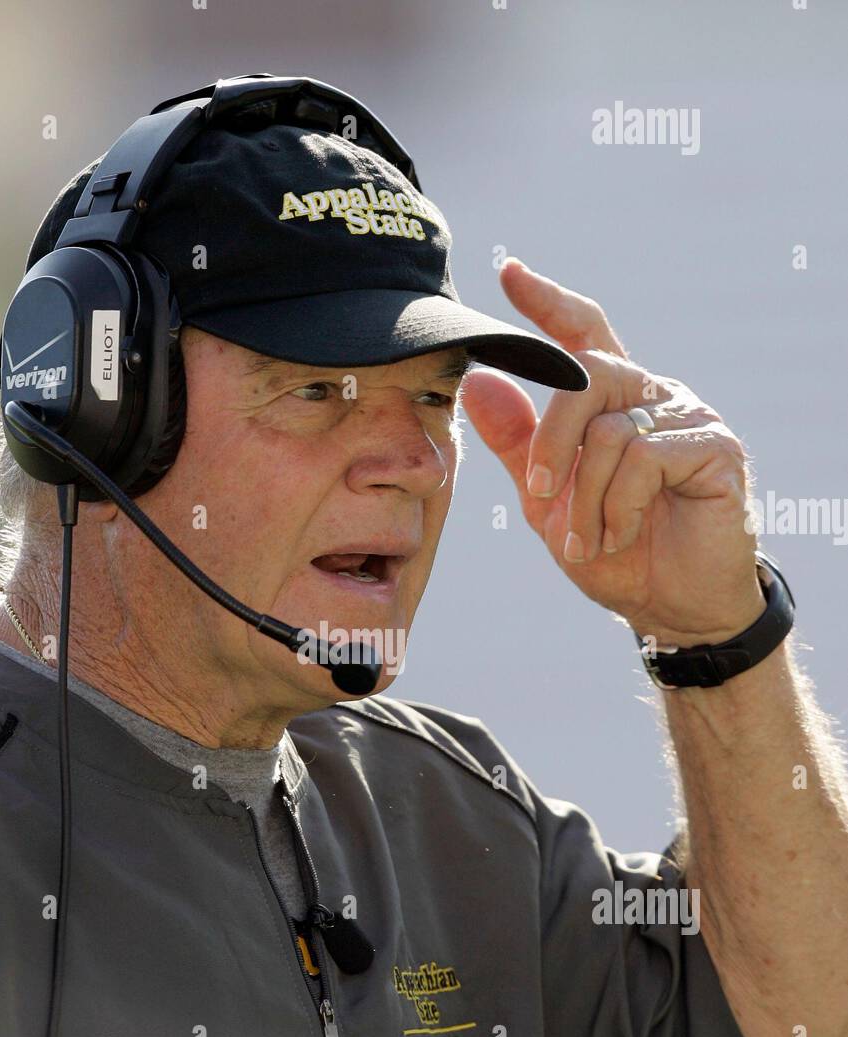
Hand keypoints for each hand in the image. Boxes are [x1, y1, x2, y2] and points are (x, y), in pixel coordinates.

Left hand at [462, 259, 765, 647]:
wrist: (670, 608)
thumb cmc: (615, 550)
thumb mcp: (551, 499)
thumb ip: (517, 443)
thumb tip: (478, 382)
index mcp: (614, 401)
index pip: (581, 334)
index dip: (547, 302)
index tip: (509, 272)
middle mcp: (653, 395)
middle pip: (584, 376)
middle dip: (550, 440)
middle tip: (540, 494)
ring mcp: (689, 417)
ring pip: (608, 431)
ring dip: (584, 498)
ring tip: (588, 540)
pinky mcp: (716, 448)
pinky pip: (643, 459)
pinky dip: (618, 506)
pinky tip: (621, 534)